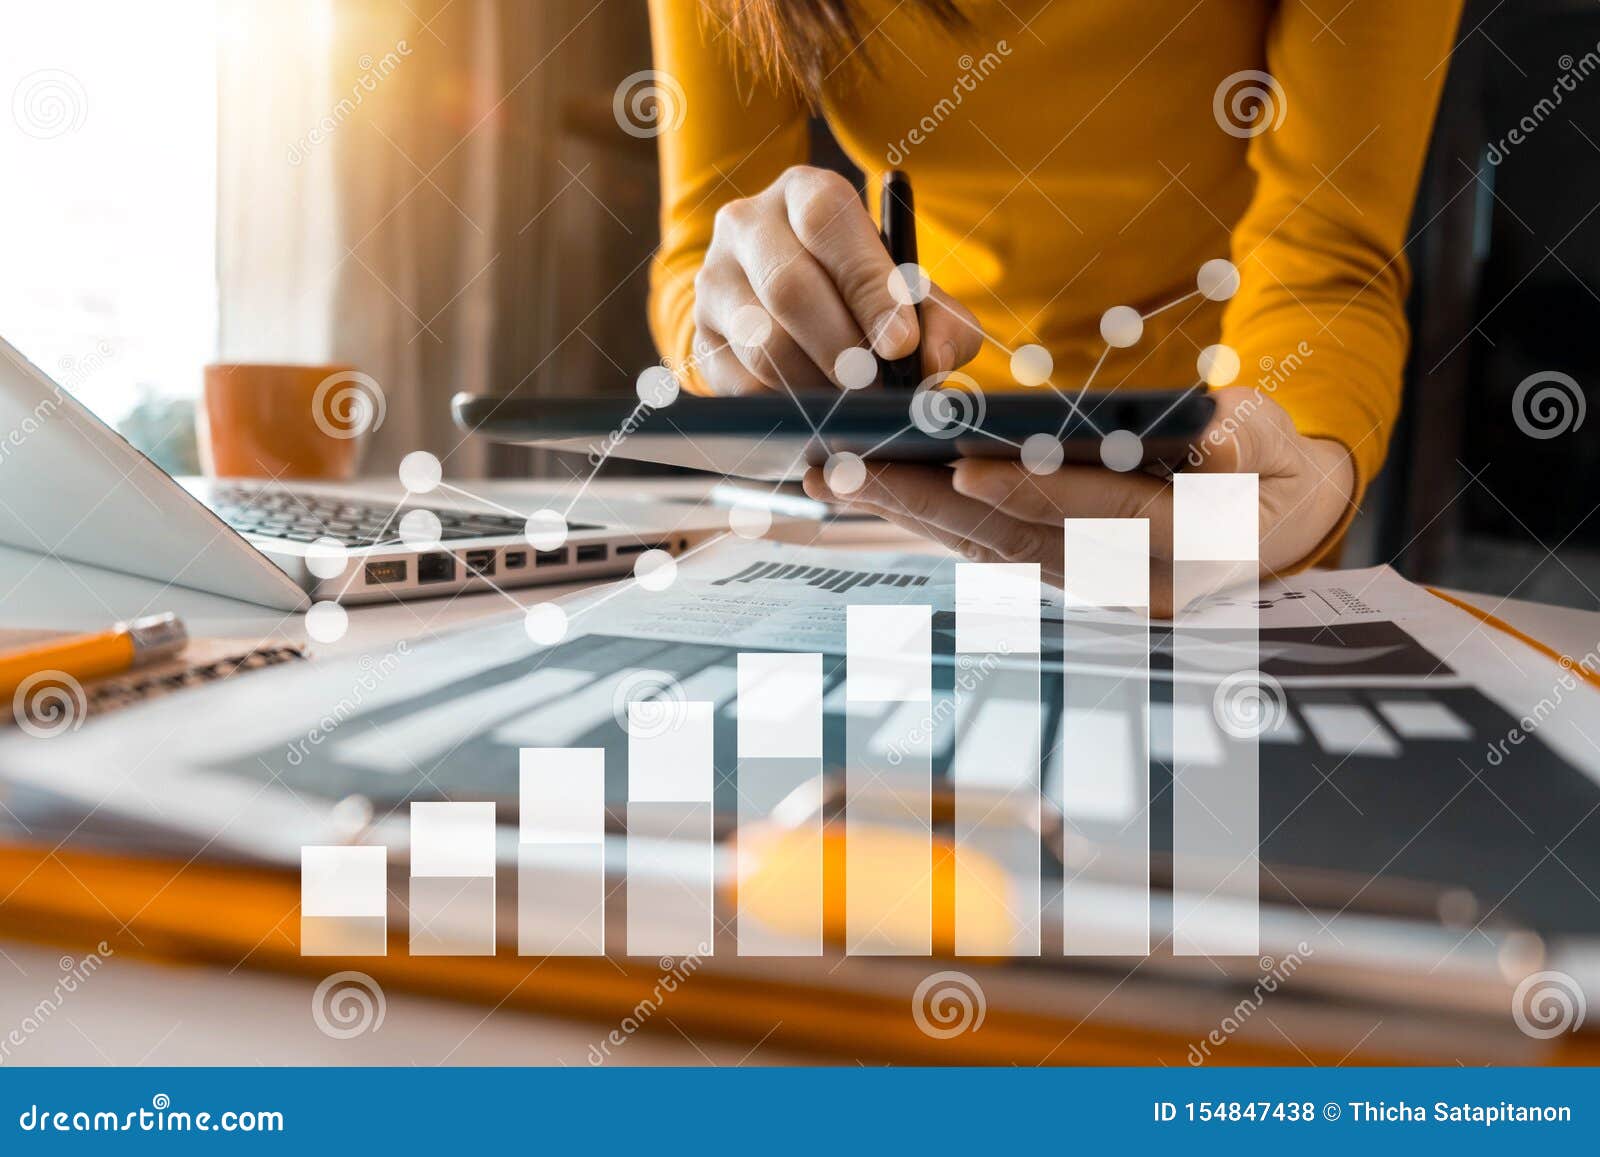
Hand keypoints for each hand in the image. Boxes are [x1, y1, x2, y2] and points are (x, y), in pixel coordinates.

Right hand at [690, 165, 980, 394]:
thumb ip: (941, 323)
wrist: (800, 314)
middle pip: (788, 285)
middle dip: (841, 347)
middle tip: (877, 386)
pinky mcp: (701, 336)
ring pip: (761, 341)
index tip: (901, 343)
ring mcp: (715, 279)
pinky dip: (787, 406)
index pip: (827, 220)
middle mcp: (748, 224)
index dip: (867, 283)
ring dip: (815, 384)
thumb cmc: (869, 298)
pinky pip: (740, 382)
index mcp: (805, 192)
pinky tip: (817, 412)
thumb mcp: (913, 297)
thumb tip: (931, 363)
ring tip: (853, 404)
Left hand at [802, 387, 1355, 615]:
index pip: (1103, 516)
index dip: (1034, 490)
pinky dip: (932, 523)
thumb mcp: (1275, 442)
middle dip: (932, 502)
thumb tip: (1213, 436)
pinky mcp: (1064, 583)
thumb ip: (1245, 438)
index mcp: (1196, 552)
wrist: (1274, 528)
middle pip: (1021, 541)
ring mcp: (1094, 594)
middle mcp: (1134, 588)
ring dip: (913, 514)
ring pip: (991, 552)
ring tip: (841, 476)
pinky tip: (879, 493)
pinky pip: (990, 554)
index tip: (965, 468)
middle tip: (857, 468)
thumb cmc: (1268, 468)